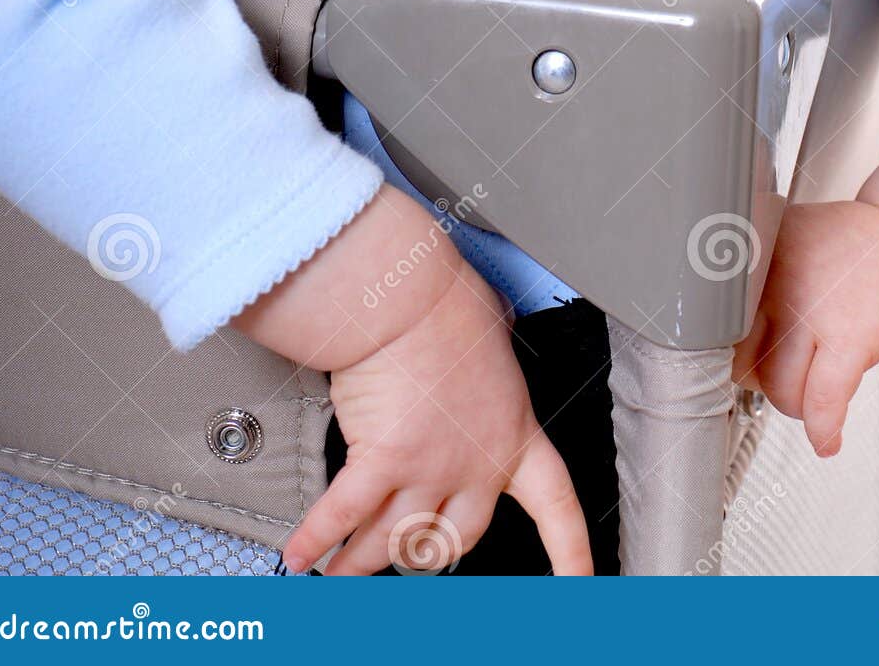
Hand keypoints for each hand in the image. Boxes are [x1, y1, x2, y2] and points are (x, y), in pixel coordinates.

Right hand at [281, 258, 594, 575]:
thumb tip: (491, 324)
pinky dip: (317, 538)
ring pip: (394, 538)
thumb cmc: (450, 301)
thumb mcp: (496, 329)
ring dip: (360, 558)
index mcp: (514, 434)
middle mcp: (476, 464)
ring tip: (338, 572)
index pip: (556, 507)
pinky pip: (344, 515)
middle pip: (454, 537)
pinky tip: (299, 555)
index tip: (579, 585)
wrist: (414, 295)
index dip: (570, 553)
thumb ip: (494, 349)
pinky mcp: (382, 462)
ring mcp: (430, 469)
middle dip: (422, 552)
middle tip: (401, 558)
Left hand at [732, 147, 878, 458]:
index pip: (717, 325)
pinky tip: (828, 438)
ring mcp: (812, 309)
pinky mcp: (850, 337)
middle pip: (744, 362)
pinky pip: (823, 401)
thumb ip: (759, 285)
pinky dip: (824, 429)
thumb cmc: (859, 247)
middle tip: (783, 379)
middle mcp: (777, 279)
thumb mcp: (791, 244)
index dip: (730, 354)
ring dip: (797, 405)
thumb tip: (732, 342)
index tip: (743, 366)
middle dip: (761, 382)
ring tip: (815, 399)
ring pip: (781, 388)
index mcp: (758, 256)